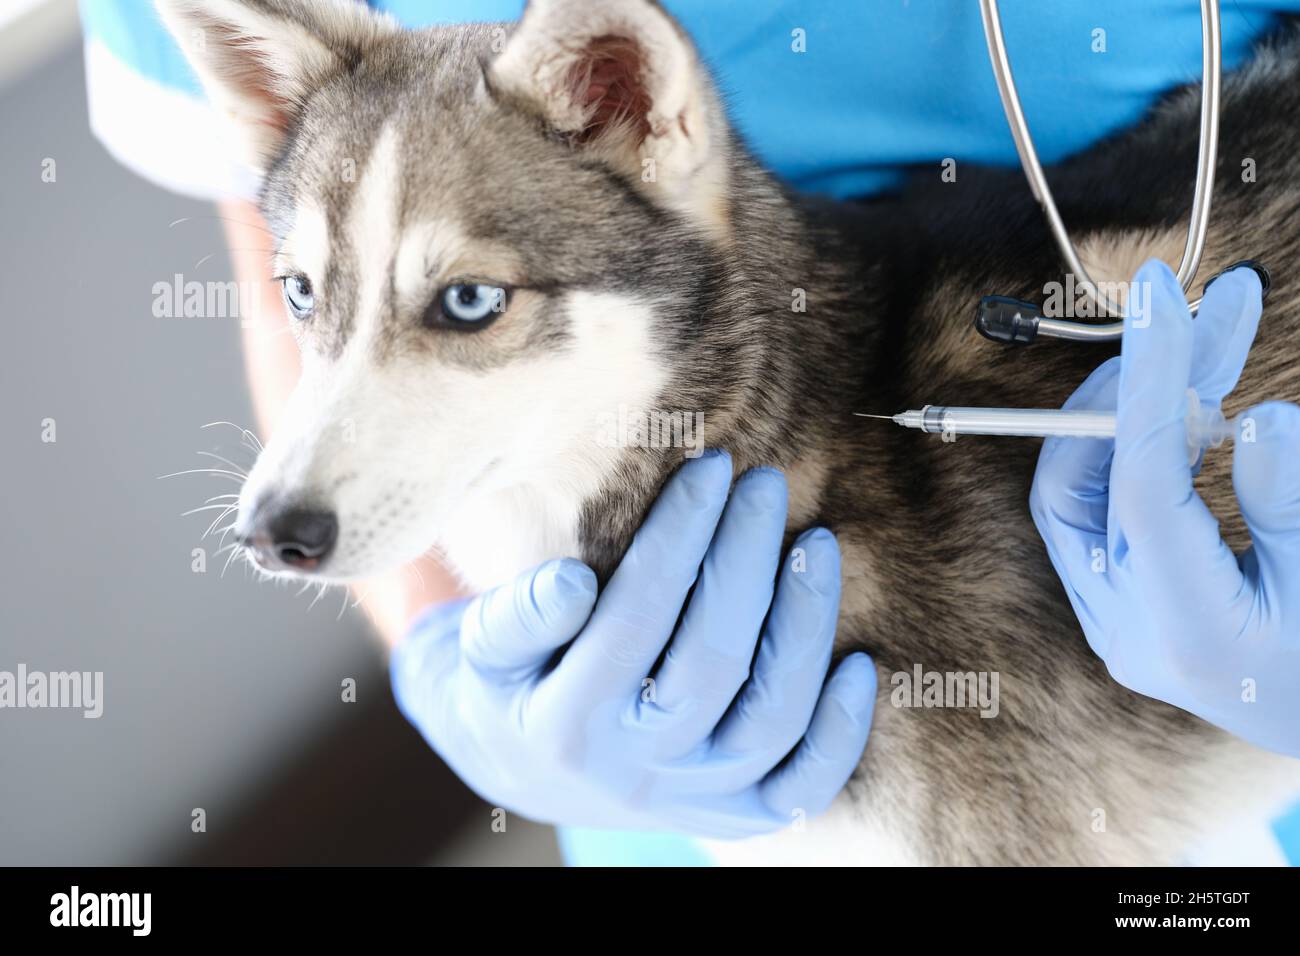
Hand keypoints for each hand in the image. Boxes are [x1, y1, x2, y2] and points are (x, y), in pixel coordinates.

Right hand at [390, 451, 875, 837]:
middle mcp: (635, 774)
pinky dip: (841, 731)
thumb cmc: (505, 684)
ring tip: (816, 545)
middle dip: (745, 560)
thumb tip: (572, 582)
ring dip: (804, 626)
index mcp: (566, 726)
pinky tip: (859, 663)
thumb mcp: (480, 650)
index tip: (709, 470)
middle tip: (762, 485)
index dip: (679, 536)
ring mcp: (693, 801)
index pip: (637, 617)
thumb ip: (516, 618)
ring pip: (772, 719)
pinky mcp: (736, 816)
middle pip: (713, 662)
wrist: (526, 765)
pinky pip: (805, 786)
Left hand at [1031, 259, 1299, 756]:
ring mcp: (1115, 619)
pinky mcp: (1122, 603)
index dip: (1150, 384)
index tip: (1163, 299)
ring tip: (1213, 336)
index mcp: (1184, 631)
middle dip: (1147, 381)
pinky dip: (1144, 448)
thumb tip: (1261, 420)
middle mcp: (1126, 630)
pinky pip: (1104, 506)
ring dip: (1141, 407)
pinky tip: (1198, 404)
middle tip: (1212, 303)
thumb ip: (1294, 506)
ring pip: (1087, 486)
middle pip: (1095, 476)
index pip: (1140, 486)